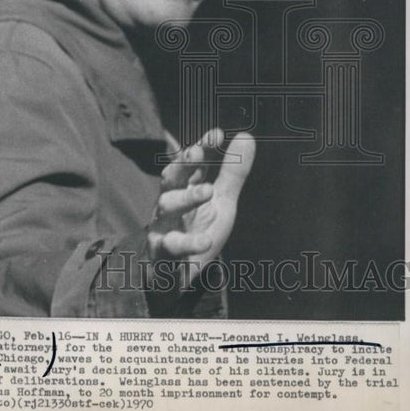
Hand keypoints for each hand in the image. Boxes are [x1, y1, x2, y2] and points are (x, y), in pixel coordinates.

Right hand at [147, 128, 254, 286]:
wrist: (175, 276)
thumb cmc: (198, 231)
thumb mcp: (222, 201)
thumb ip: (233, 173)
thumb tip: (247, 136)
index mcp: (184, 187)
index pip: (191, 162)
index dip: (202, 147)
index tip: (217, 134)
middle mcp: (170, 202)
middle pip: (172, 177)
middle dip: (183, 163)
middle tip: (198, 153)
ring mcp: (163, 226)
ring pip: (167, 206)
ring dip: (187, 196)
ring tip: (208, 191)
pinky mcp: (162, 253)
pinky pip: (171, 245)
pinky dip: (187, 243)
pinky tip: (205, 241)